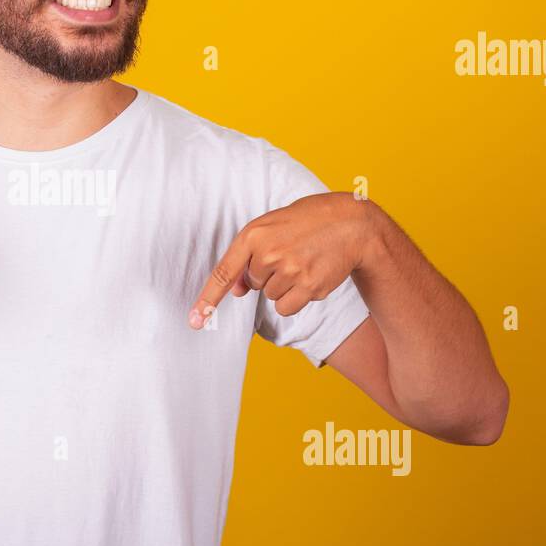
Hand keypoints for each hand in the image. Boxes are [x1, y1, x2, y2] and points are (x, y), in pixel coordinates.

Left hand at [188, 192, 371, 328]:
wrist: (350, 223)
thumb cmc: (305, 223)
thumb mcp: (270, 228)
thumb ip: (247, 256)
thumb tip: (234, 291)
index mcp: (253, 234)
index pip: (224, 273)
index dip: (207, 300)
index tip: (195, 321)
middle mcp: (269, 253)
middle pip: (252, 284)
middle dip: (266, 273)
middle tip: (289, 251)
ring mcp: (290, 271)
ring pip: (270, 296)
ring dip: (283, 285)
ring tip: (302, 260)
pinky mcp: (309, 286)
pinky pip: (286, 307)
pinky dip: (294, 298)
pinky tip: (309, 275)